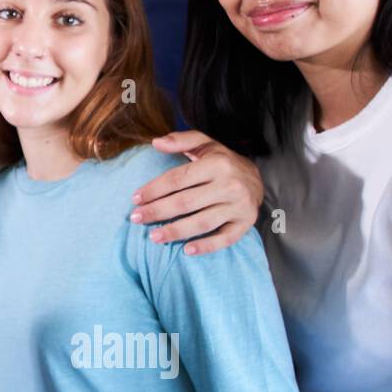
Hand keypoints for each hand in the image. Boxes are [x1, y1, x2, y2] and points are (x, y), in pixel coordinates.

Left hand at [129, 130, 263, 255]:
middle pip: (186, 202)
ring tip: (154, 237)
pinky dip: (206, 246)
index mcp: (217, 164)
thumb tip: (155, 142)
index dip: (154, 189)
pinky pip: (225, 239)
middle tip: (136, 218)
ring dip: (175, 231)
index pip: (178, 179)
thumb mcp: (204, 144)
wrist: (256, 178)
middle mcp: (230, 185)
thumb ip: (180, 140)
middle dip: (157, 211)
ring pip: (202, 222)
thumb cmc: (221, 161)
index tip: (135, 199)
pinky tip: (186, 251)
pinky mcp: (246, 223)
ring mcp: (239, 206)